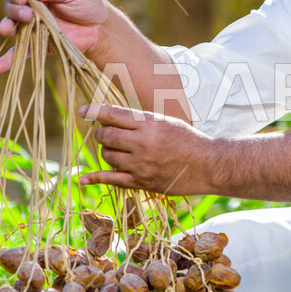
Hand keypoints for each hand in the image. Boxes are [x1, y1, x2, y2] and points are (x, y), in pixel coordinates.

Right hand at [0, 0, 113, 73]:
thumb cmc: (89, 4)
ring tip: (8, 30)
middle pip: (11, 4)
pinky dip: (7, 59)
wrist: (101, 30)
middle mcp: (31, 4)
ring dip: (7, 26)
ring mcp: (32, 24)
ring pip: (12, 24)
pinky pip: (19, 51)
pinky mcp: (37, 42)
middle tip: (26, 14)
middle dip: (13, 9)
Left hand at [78, 104, 218, 195]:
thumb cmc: (189, 141)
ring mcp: (141, 164)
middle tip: (106, 133)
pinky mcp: (142, 181)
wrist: (208, 165)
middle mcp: (142, 143)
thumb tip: (114, 119)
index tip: (81, 110)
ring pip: (108, 156)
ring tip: (117, 151)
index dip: (94, 111)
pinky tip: (84, 178)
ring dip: (107, 152)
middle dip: (102, 133)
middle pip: (106, 136)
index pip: (113, 114)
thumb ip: (142, 120)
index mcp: (150, 124)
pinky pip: (112, 179)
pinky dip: (95, 178)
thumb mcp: (167, 122)